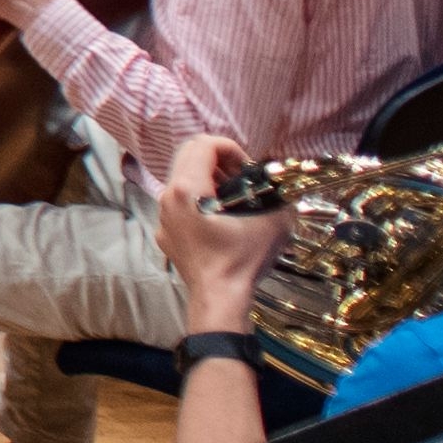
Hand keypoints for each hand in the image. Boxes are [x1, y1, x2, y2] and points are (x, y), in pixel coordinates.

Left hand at [157, 149, 280, 337]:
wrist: (219, 298)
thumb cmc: (242, 260)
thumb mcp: (273, 224)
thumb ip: (278, 196)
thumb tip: (279, 184)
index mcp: (186, 188)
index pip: (203, 144)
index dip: (231, 148)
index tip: (248, 168)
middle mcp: (167, 197)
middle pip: (189, 156)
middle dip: (219, 160)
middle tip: (242, 177)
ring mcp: (162, 216)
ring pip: (182, 180)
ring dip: (209, 180)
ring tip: (235, 196)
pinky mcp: (164, 232)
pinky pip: (179, 204)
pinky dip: (199, 200)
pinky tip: (220, 218)